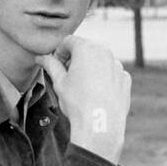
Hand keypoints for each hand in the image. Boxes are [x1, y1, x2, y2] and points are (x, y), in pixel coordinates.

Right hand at [36, 35, 129, 164]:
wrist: (99, 124)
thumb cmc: (77, 102)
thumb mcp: (59, 82)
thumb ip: (51, 65)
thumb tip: (41, 58)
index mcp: (86, 49)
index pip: (69, 41)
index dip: (59, 52)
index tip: (56, 65)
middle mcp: (105, 52)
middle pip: (86, 49)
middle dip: (75, 59)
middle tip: (67, 76)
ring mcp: (117, 65)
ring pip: (100, 61)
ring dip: (90, 68)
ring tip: (82, 88)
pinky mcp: (125, 78)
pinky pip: (111, 73)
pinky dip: (103, 79)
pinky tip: (96, 94)